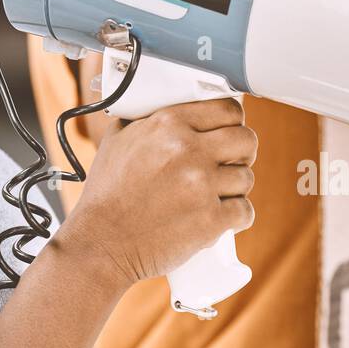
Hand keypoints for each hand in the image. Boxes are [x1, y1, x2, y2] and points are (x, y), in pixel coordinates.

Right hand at [56, 97, 255, 288]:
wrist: (102, 242)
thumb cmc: (106, 194)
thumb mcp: (117, 140)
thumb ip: (145, 119)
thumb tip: (161, 104)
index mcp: (168, 124)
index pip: (226, 108)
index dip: (233, 120)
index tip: (228, 131)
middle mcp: (188, 149)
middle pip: (246, 139)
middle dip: (242, 152)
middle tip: (229, 163)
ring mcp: (201, 185)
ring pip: (246, 177)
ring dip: (236, 187)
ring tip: (216, 195)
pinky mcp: (210, 220)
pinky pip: (245, 211)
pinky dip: (237, 216)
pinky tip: (222, 217)